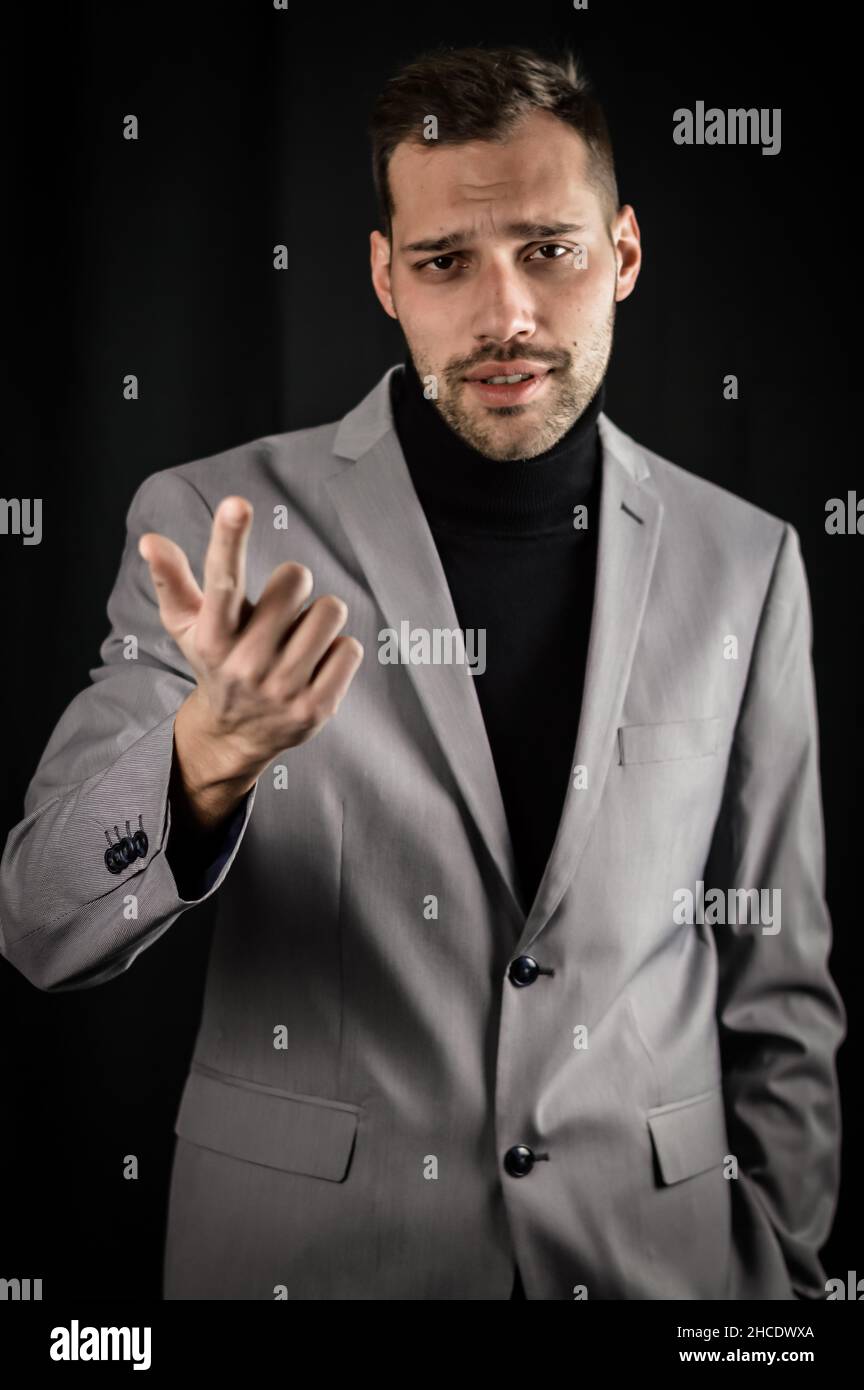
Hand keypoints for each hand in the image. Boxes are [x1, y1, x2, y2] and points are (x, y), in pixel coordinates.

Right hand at [138, 495, 363, 795]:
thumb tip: (150, 540)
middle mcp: (246, 665)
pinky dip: (337, 650)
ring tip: (297, 637)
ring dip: (319, 616)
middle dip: (293, 584)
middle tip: (279, 610)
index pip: (222, 582)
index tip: (236, 504)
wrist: (235, 735)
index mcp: (212, 638)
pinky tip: (313, 665)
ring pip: (330, 611)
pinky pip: (349, 649)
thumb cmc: (215, 662)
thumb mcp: (187, 625)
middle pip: (295, 581)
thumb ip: (172, 579)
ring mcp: (283, 689)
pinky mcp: (317, 708)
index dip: (229, 539)